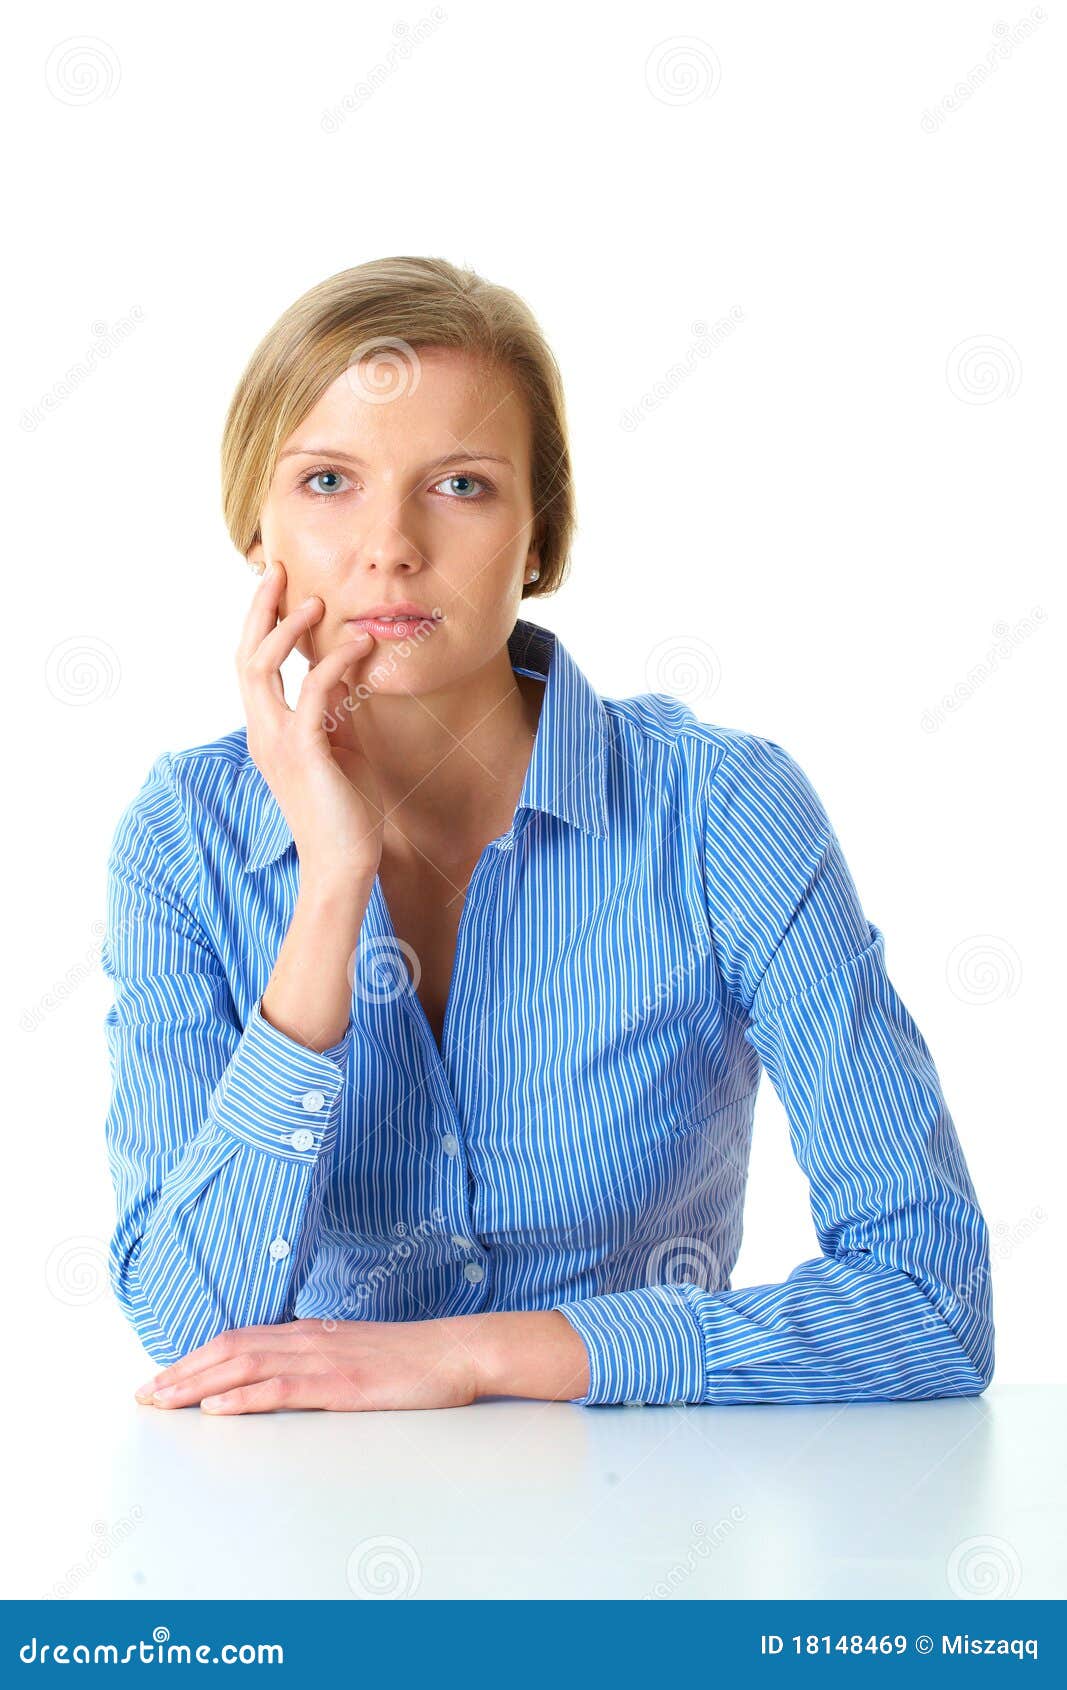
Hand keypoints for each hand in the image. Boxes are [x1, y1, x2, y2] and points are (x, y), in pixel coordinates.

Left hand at [134, 1316, 480, 1413]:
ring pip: (245, 1365)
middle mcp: (307, 1339)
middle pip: (230, 1348)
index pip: (238, 1338)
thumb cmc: (409, 1358)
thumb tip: (279, 1372)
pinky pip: (282, 1388)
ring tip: (163, 1401)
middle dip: (181, 1371)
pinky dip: (244, 1396)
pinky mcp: (340, 1385)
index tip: (162, 1377)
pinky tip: (217, 1408)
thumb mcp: (352, 1351)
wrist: (454, 1352)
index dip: (195, 1357)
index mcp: (309, 1332)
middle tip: (144, 1394)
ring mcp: (323, 1359)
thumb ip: (314, 1358)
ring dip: (197, 1384)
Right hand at [236, 559, 384, 883]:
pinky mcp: (305, 753)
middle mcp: (263, 733)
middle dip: (260, 610)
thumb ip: (336, 712)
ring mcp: (278, 743)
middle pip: (245, 656)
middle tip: (277, 571)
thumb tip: (346, 672)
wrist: (344, 866)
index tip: (278, 589)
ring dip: (287, 629)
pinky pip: (314, 693)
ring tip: (316, 603)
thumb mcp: (340, 750)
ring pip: (261, 668)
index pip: (252, 667)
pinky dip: (335, 663)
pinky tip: (359, 646)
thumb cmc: (346, 813)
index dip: (260, 625)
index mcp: (268, 732)